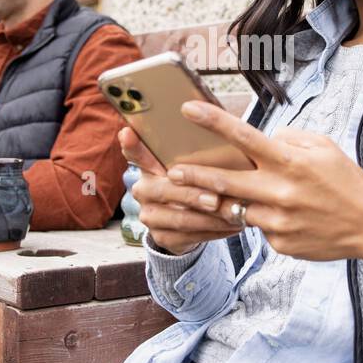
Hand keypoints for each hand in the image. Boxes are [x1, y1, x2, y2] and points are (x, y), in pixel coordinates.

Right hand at [120, 126, 247, 255]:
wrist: (190, 221)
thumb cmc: (198, 181)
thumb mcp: (196, 163)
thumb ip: (197, 150)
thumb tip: (215, 125)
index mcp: (149, 165)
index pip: (135, 152)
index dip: (130, 144)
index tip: (127, 132)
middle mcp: (143, 189)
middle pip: (165, 190)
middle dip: (192, 195)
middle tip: (215, 199)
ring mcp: (149, 215)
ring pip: (181, 217)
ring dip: (211, 218)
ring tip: (235, 214)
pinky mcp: (161, 237)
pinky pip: (190, 236)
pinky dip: (215, 231)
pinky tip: (233, 225)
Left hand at [164, 101, 362, 267]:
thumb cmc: (345, 182)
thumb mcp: (323, 148)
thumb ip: (288, 139)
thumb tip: (261, 140)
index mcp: (290, 162)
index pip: (243, 137)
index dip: (213, 122)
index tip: (187, 111)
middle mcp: (280, 191)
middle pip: (224, 182)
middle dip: (194, 176)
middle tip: (171, 173)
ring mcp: (278, 221)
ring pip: (236, 210)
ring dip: (222, 203)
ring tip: (207, 196)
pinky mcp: (279, 244)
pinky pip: (258, 229)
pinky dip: (260, 220)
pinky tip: (278, 218)